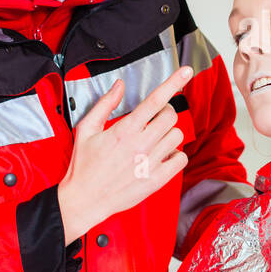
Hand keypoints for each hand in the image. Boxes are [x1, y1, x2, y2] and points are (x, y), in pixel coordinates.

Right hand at [56, 65, 192, 242]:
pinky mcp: (156, 180)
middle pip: (171, 116)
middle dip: (164, 113)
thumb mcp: (86, 130)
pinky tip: (162, 155)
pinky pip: (181, 159)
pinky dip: (176, 155)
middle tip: (153, 120)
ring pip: (177, 136)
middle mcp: (141, 145)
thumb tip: (119, 85)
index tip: (187, 71)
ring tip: (155, 140)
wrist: (84, 200)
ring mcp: (150, 163)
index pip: (155, 100)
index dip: (173, 83)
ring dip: (169, 133)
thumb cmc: (83, 166)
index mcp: (124, 130)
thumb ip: (104, 104)